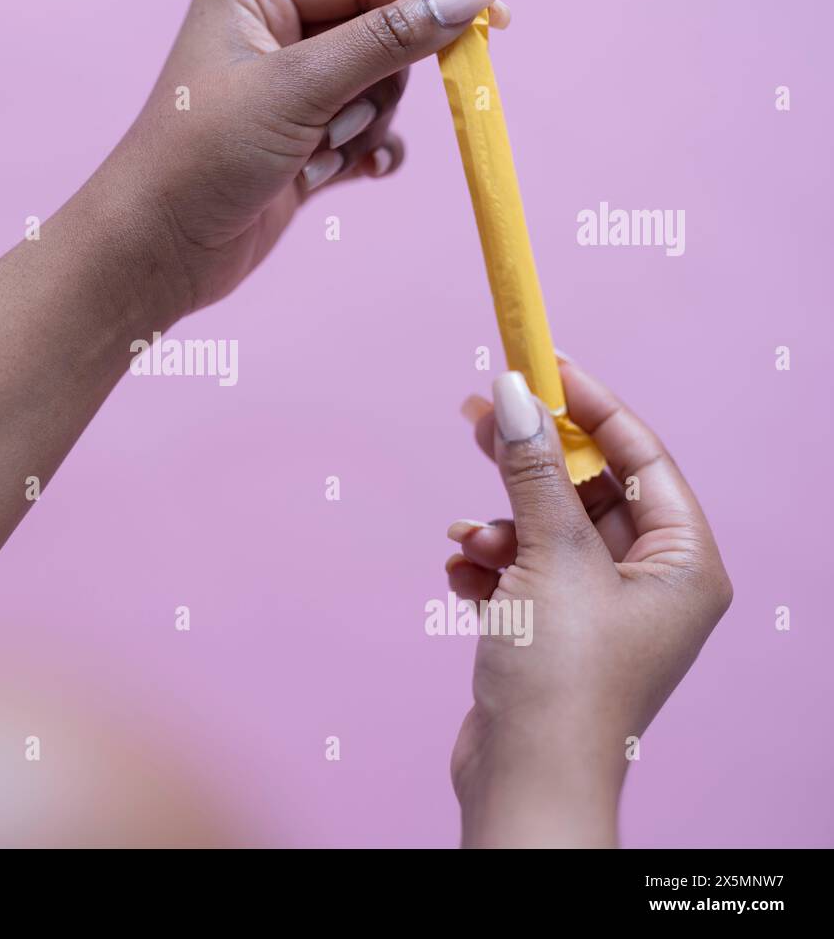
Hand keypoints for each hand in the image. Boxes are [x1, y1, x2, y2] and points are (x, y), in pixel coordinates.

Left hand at [88, 0, 506, 318]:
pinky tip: (349, 174)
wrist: (156, 253)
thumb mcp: (301, 87)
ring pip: (377, 93)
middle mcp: (271, 39)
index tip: (493, 20)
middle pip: (379, 37)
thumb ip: (389, 40)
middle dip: (377, 83)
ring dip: (362, 128)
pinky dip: (366, 155)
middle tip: (341, 118)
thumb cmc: (203, 157)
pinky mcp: (300, 150)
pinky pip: (365, 138)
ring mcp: (288, 98)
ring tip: (316, 154)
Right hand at [446, 358, 731, 846]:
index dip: (591, 406)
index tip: (542, 365)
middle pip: (586, 490)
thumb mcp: (550, 556)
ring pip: (545, 531)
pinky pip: (521, 571)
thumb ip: (533, 470)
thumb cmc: (562, 677)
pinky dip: (490, 564)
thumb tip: (512, 393)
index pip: (640, 457)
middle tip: (478, 415)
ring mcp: (599, 610)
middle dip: (529, 461)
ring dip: (500, 525)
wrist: (524, 779)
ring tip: (468, 537)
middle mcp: (649, 584)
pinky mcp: (553, 631)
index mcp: (683, 564)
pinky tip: (462, 575)